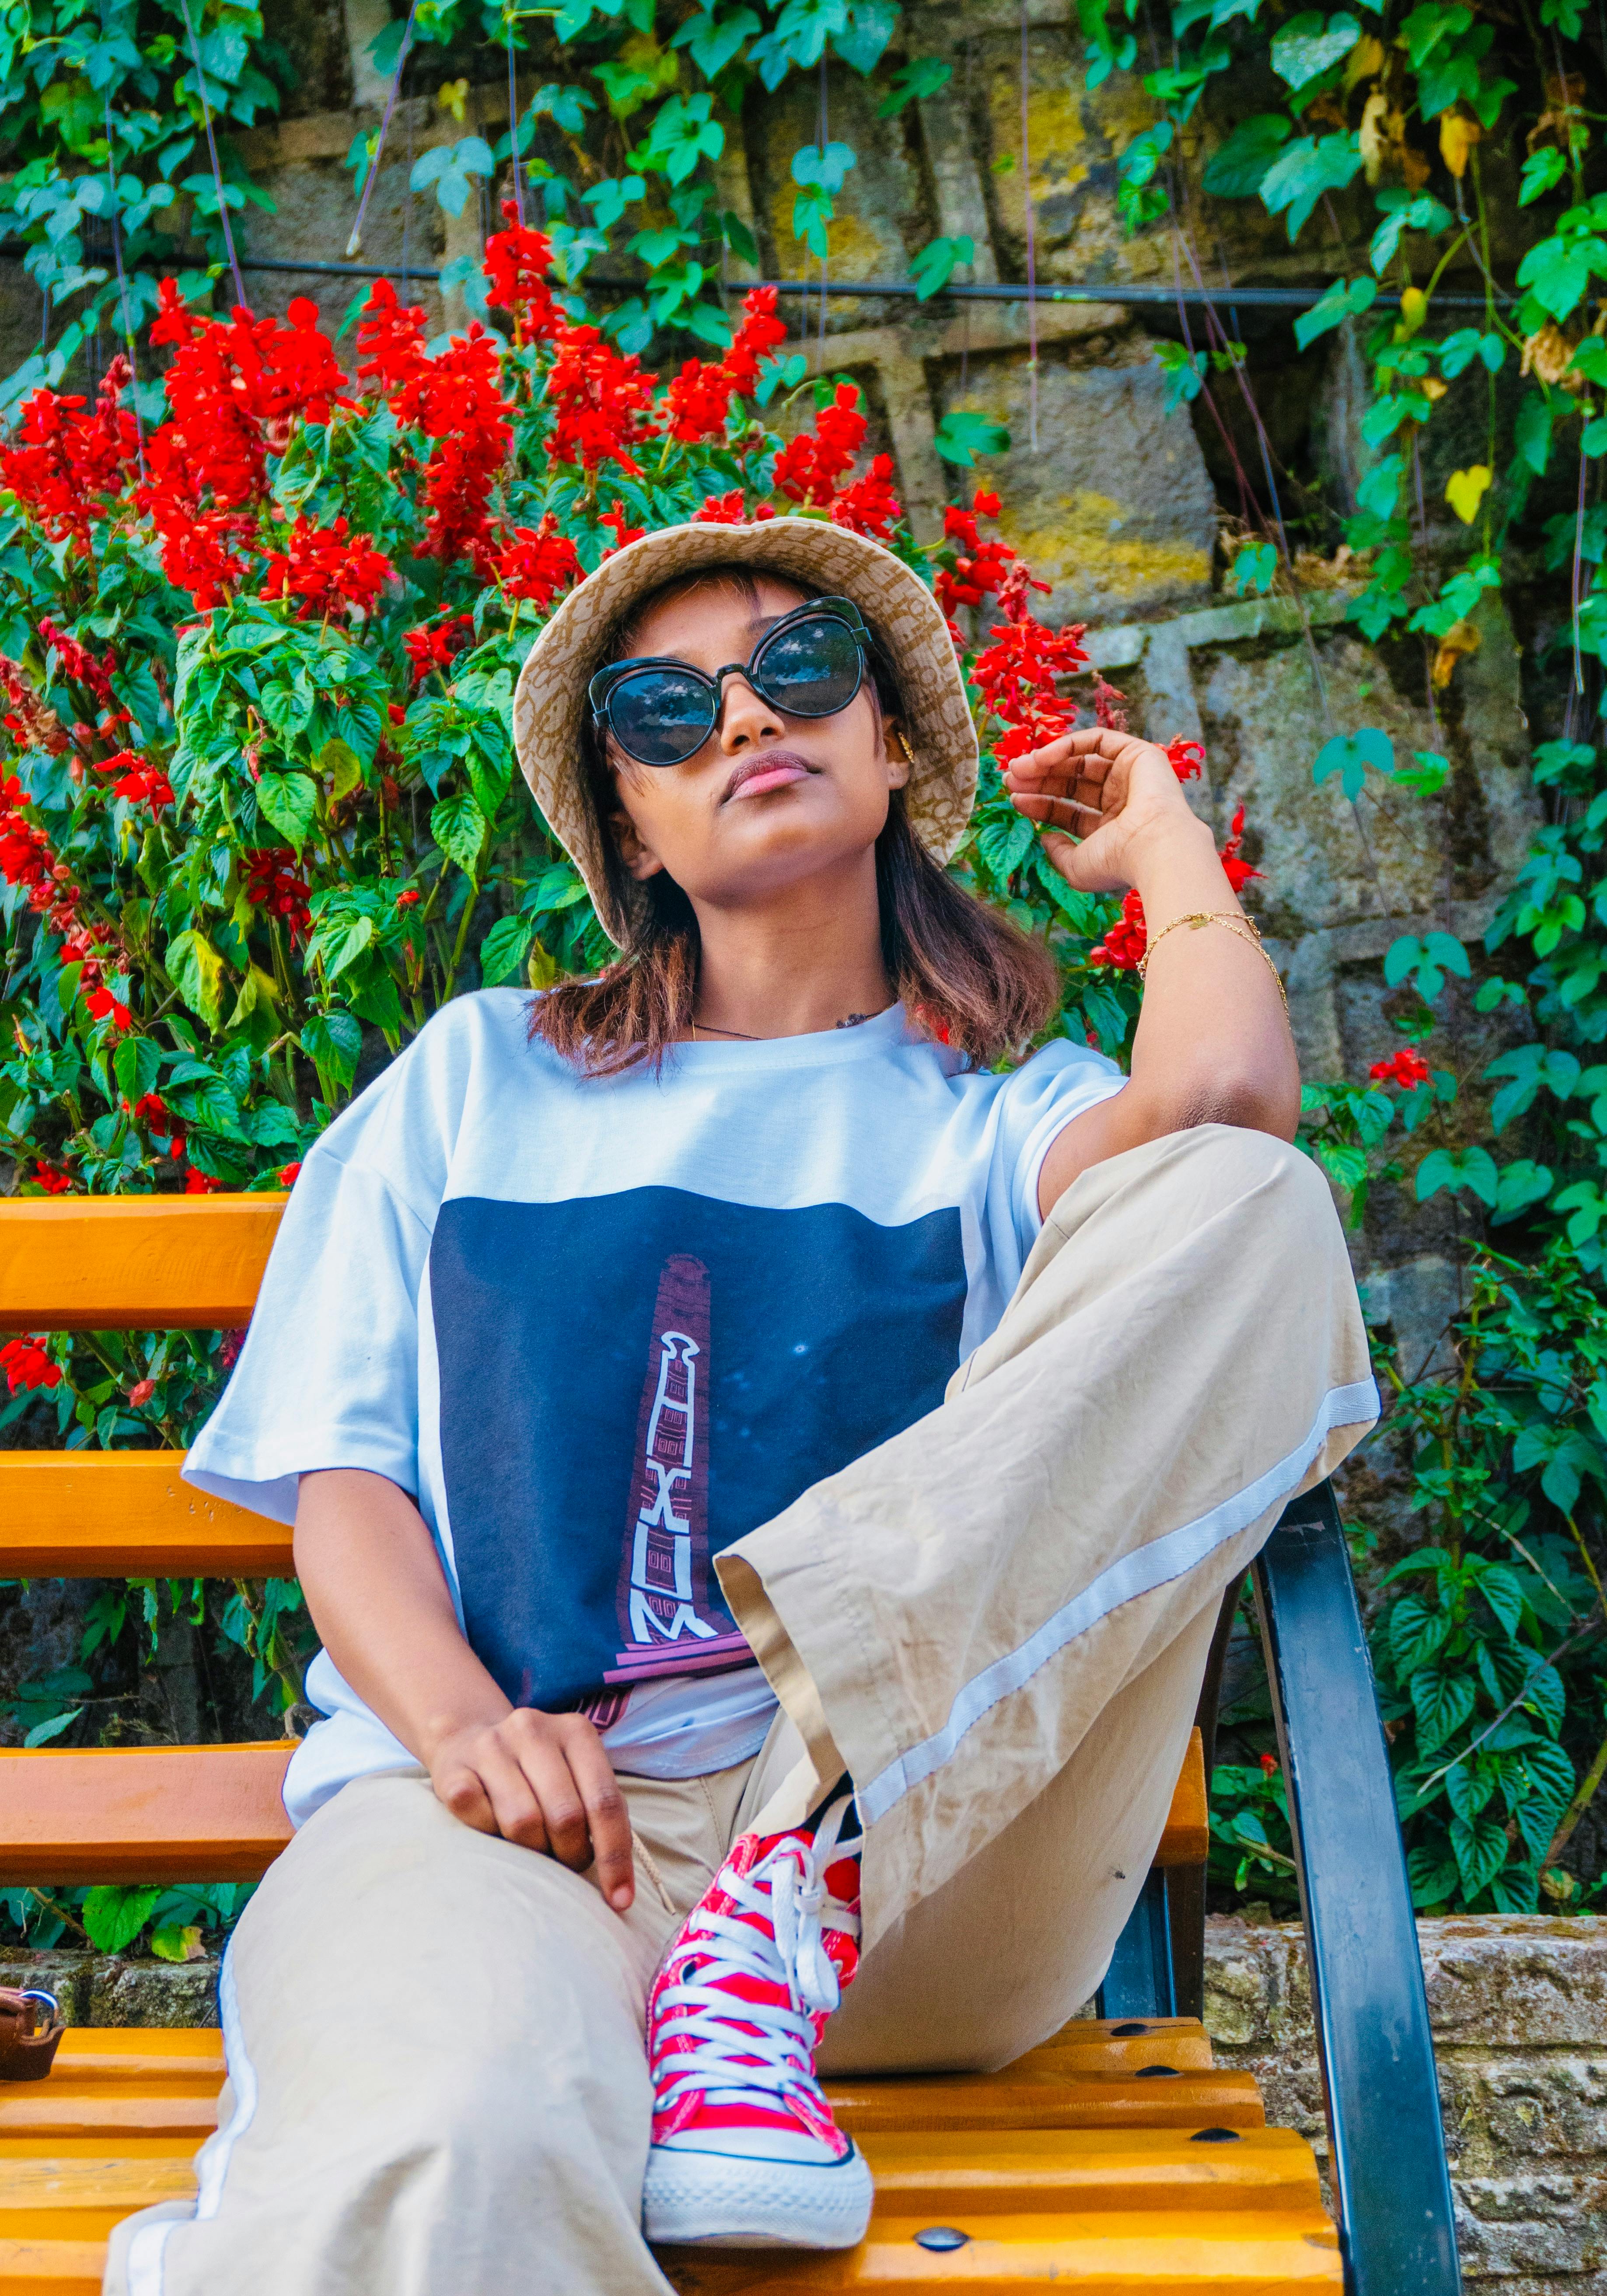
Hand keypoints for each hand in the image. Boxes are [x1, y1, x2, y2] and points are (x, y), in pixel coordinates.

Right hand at [428, 1707, 634, 1910]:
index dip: (615, 1856)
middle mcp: (534, 1730)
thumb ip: (598, 1809)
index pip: (605, 1801)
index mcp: (576, 1732)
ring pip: (522, 1823)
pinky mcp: (452, 1769)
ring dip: (532, 1850)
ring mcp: (490, 1746)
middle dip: (571, 1854)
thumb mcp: (576, 1774)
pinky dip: (489, 1834)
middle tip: (565, 1861)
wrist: (468, 1735)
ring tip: (532, 1846)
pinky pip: (478, 1818)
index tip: (620, 1900)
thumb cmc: (536, 1770)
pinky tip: (492, 1828)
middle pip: (566, 1816)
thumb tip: (619, 1880)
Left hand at [1004, 727, 1212, 895]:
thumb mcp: (1076, 867)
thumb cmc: (1117, 863)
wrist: (1153, 847)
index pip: (1069, 811)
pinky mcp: (1139, 754)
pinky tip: (1040, 758)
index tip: (1014, 799)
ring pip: (1081, 761)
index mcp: (1112, 829)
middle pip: (1072, 784)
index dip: (1040, 804)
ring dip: (1047, 762)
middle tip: (1010, 779)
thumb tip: (1045, 838)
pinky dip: (1066, 745)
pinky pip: (1097, 741)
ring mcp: (1132, 777)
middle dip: (1039, 780)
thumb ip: (1058, 853)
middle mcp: (1123, 801)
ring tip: (1018, 768)